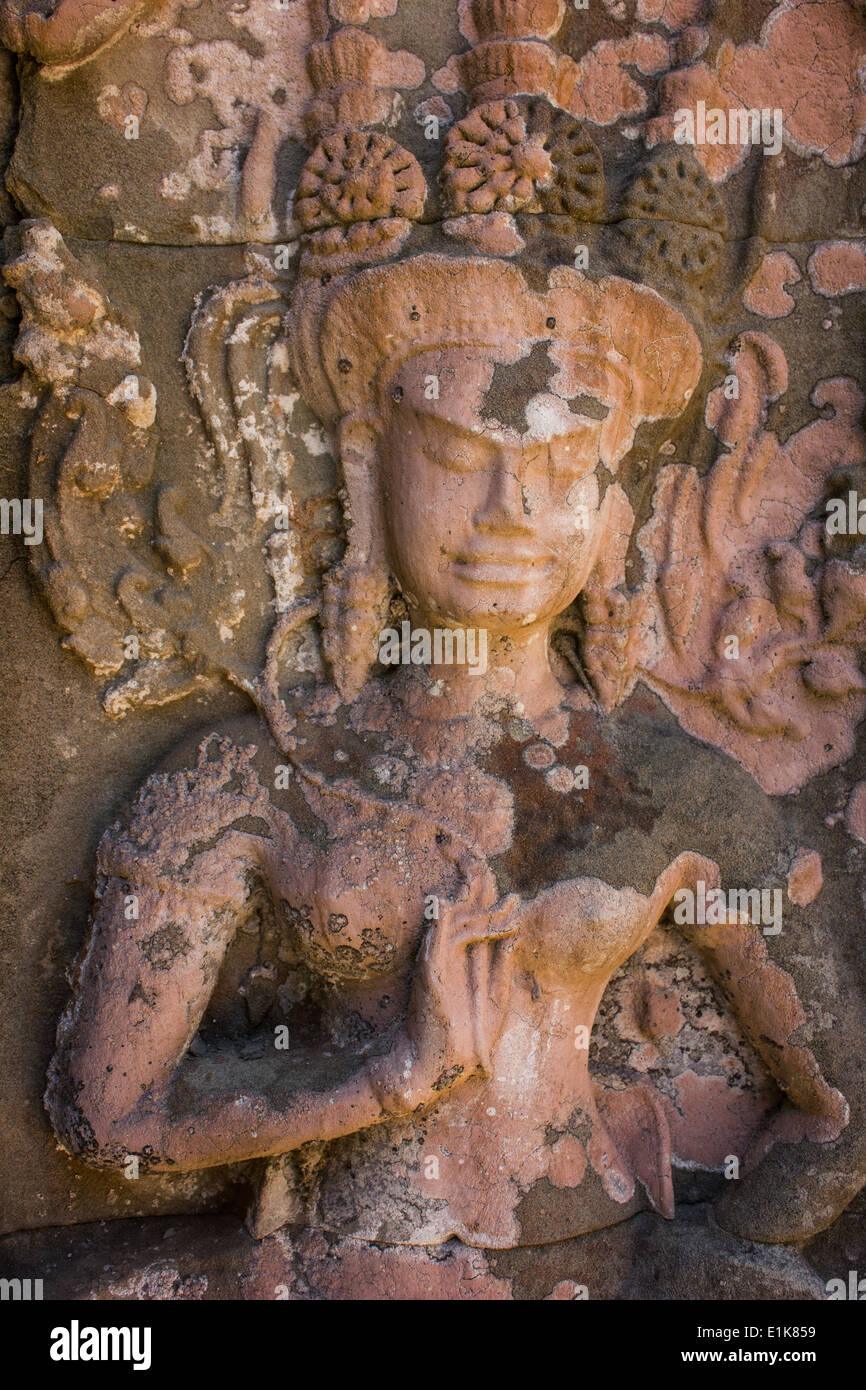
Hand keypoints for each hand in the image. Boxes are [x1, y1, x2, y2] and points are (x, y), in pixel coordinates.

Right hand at [368, 860, 519, 1112]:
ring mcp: (438, 959)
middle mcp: (448, 952)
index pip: (473, 912)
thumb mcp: (497, 996)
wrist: (443, 1067)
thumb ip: (503, 962)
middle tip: (474, 852)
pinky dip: (469, 923)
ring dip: (484, 904)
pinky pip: (447, 936)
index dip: (481, 888)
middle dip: (469, 876)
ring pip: (458, 916)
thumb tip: (514, 930)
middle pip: (461, 903)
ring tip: (513, 901)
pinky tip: (492, 919)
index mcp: (464, 955)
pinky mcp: (432, 970)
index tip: (495, 871)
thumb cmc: (470, 1038)